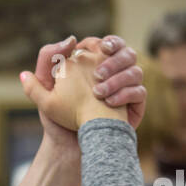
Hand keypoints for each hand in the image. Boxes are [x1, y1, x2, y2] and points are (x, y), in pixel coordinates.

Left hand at [30, 35, 145, 153]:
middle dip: (114, 60)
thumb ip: (48, 59)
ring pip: (136, 71)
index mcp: (94, 65)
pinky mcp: (134, 104)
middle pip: (127, 53)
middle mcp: (114, 74)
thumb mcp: (45, 88)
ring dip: (118, 78)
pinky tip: (109, 102)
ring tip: (99, 92)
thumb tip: (70, 39)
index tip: (99, 48)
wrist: (70, 146)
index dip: (107, 42)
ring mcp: (126, 88)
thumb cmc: (57, 117)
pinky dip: (125, 94)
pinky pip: (140, 92)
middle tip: (97, 74)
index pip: (107, 44)